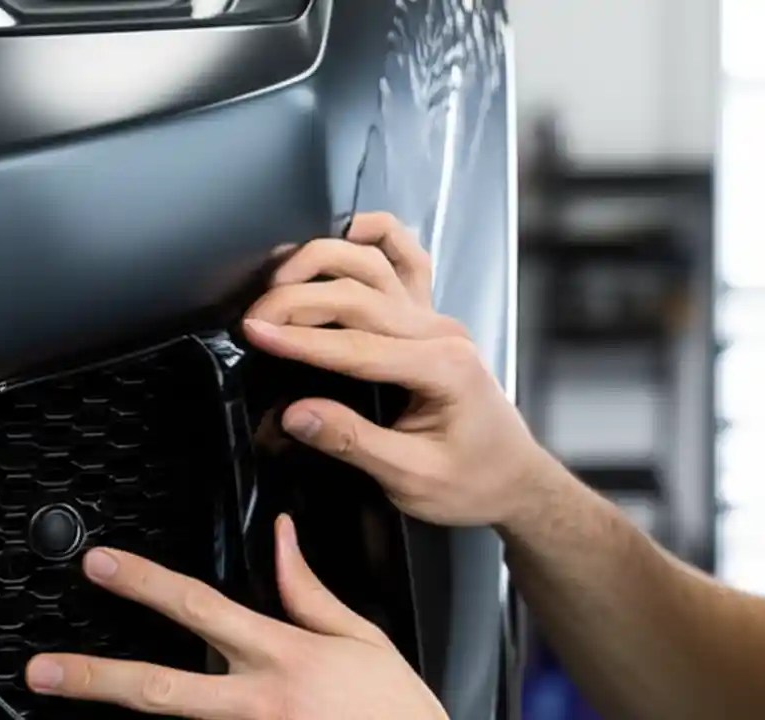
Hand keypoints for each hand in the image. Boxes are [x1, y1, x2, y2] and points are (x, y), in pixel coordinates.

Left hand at [25, 515, 445, 719]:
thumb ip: (308, 591)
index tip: (101, 564)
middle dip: (96, 677)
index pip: (200, 607)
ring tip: (70, 695)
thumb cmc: (397, 709)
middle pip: (162, 688)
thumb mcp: (360, 637)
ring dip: (118, 712)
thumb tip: (281, 538)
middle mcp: (260, 703)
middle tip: (42, 671)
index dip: (144, 583)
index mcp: (284, 656)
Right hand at [242, 213, 555, 529]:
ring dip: (321, 261)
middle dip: (295, 301)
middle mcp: (440, 331)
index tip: (254, 332)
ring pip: (373, 265)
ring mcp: (436, 317)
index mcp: (443, 369)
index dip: (299, 338)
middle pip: (356, 297)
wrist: (514, 479)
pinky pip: (403, 258)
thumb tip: (294, 414)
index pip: (356, 347)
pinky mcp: (428, 316)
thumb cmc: (471, 482)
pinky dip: (373, 237)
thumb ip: (351, 442)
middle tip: (250, 320)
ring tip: (275, 280)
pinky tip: (343, 233)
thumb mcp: (411, 479)